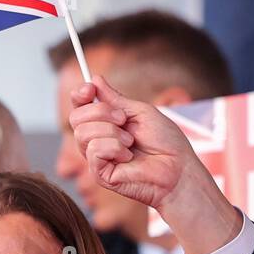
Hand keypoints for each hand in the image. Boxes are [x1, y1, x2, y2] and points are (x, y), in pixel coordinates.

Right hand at [70, 75, 240, 253]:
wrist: (178, 169)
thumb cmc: (166, 143)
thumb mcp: (140, 112)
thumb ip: (116, 99)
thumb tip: (95, 79)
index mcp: (105, 124)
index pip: (79, 107)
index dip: (79, 95)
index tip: (90, 88)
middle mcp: (97, 140)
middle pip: (76, 118)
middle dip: (100, 111)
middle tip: (123, 119)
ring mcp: (97, 158)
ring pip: (82, 133)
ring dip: (111, 131)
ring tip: (131, 141)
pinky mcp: (100, 174)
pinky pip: (94, 150)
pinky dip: (114, 148)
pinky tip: (128, 156)